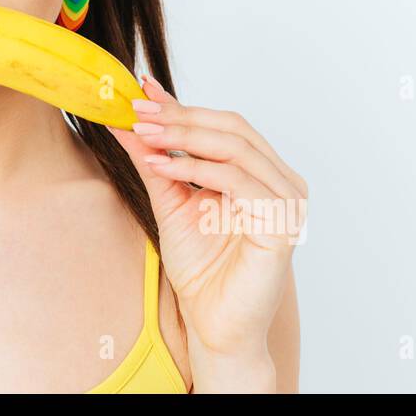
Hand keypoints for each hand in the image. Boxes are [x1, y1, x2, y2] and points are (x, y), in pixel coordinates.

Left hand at [107, 76, 307, 362]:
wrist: (213, 324)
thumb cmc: (201, 269)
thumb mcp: (170, 200)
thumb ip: (156, 160)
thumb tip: (128, 122)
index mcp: (262, 172)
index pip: (224, 125)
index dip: (183, 106)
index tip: (142, 91)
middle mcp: (282, 181)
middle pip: (232, 129)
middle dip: (181, 117)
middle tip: (138, 111)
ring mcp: (287, 201)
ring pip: (236, 147)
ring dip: (184, 137)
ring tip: (143, 134)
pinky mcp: (282, 224)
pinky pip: (239, 181)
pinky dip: (197, 168)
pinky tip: (162, 167)